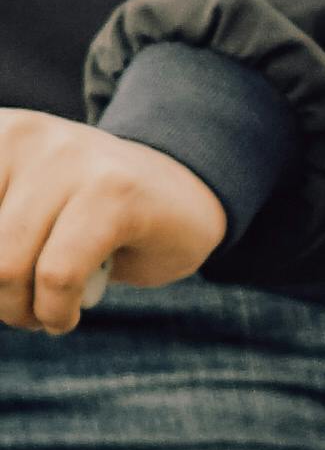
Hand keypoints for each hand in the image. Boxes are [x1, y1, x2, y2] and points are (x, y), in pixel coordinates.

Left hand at [0, 114, 230, 337]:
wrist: (182, 197)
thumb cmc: (83, 218)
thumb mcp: (15, 215)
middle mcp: (22, 134)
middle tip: (18, 312)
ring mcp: (70, 157)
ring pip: (8, 264)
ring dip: (22, 313)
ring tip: (42, 315)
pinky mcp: (114, 192)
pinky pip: (58, 274)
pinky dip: (56, 312)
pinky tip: (65, 315)